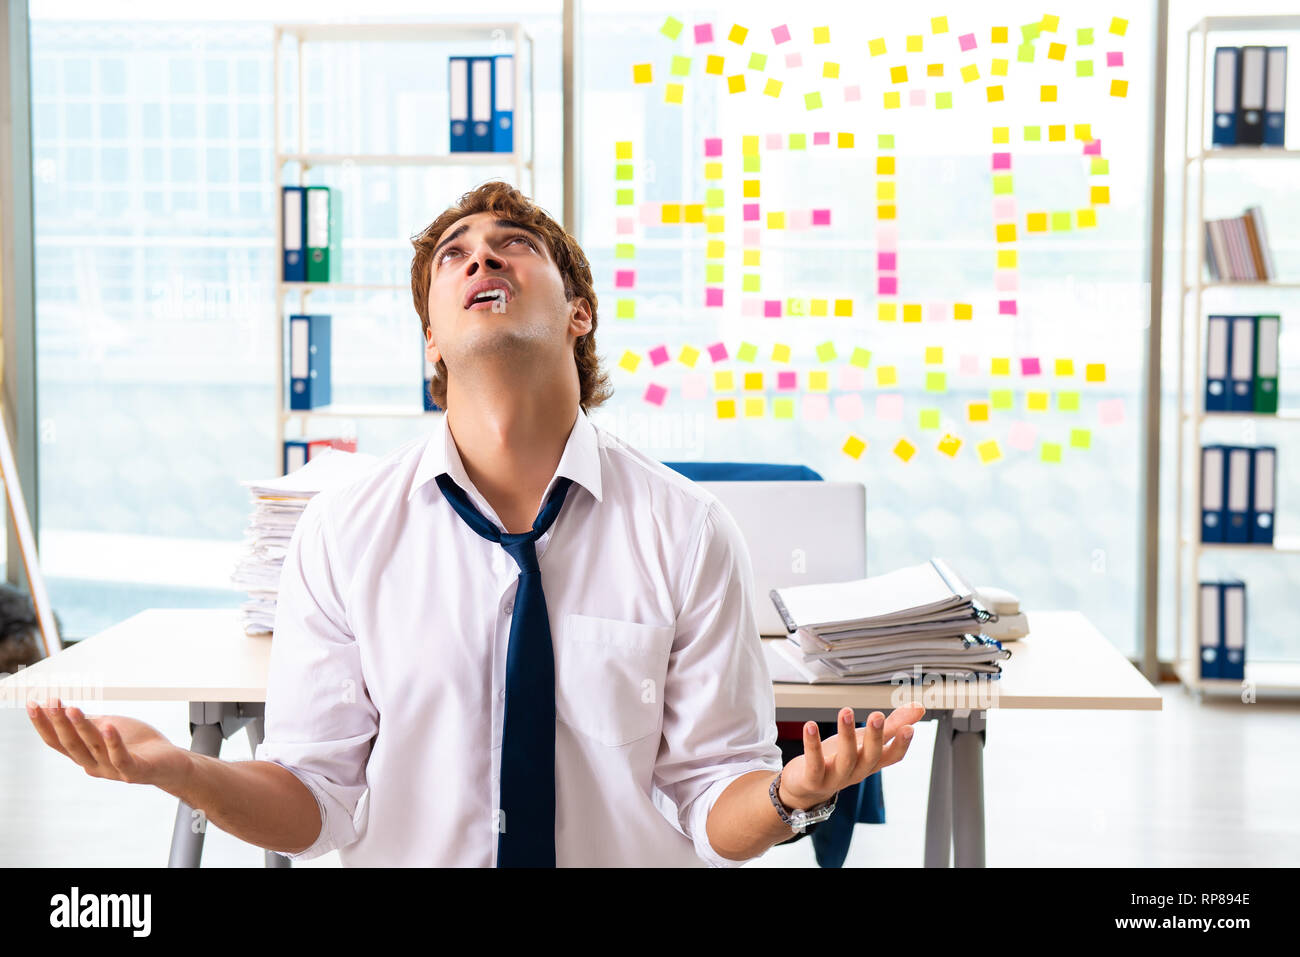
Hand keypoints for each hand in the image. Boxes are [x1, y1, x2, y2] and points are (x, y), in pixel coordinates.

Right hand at [26, 696, 188, 789]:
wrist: (169, 762)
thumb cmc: (137, 744)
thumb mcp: (109, 728)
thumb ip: (89, 724)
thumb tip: (64, 709)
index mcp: (85, 755)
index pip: (57, 741)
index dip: (44, 724)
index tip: (32, 704)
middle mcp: (93, 765)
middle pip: (71, 744)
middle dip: (59, 723)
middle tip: (51, 702)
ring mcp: (112, 770)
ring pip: (93, 748)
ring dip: (82, 728)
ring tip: (73, 709)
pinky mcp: (133, 771)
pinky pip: (121, 757)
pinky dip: (113, 741)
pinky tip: (108, 725)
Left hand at [778, 704, 924, 810]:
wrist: (806, 788)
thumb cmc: (839, 759)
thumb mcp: (865, 740)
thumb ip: (892, 725)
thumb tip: (919, 708)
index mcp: (871, 762)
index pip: (892, 757)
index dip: (901, 744)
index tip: (909, 728)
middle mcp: (857, 771)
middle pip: (870, 756)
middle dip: (875, 737)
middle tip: (877, 716)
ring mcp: (836, 777)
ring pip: (845, 758)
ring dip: (846, 734)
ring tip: (846, 711)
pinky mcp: (813, 779)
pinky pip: (814, 763)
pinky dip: (812, 745)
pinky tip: (810, 726)